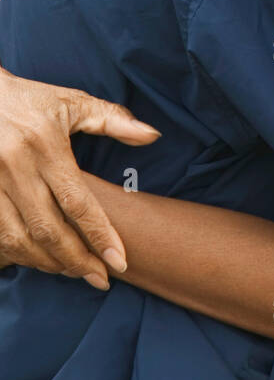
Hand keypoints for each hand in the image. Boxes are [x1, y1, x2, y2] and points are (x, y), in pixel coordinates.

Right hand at [0, 66, 158, 286]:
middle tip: (100, 278)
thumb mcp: (72, 103)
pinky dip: (20, 253)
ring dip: (47, 262)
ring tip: (73, 271)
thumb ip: (112, 120)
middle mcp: (15, 166)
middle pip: (49, 229)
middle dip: (77, 261)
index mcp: (45, 146)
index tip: (120, 262)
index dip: (101, 236)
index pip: (79, 202)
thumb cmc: (31, 100)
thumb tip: (152, 135)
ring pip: (19, 239)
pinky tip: (40, 258)